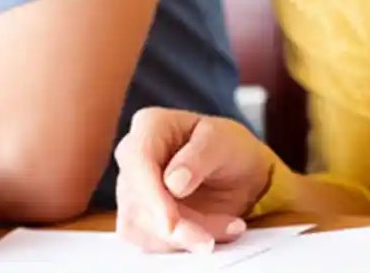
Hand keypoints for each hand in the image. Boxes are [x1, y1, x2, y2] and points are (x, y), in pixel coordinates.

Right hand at [114, 108, 274, 254]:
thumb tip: (173, 183)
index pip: (137, 159)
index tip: (172, 224)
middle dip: (176, 225)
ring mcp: (133, 188)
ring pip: (140, 227)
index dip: (150, 194)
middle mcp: (133, 156)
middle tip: (216, 235)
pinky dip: (182, 245)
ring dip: (184, 237)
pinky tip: (210, 234)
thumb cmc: (228, 147)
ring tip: (226, 226)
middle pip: (136, 199)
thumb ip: (200, 157)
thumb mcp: (224, 142)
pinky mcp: (139, 217)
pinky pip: (150, 241)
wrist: (237, 171)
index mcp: (150, 125)